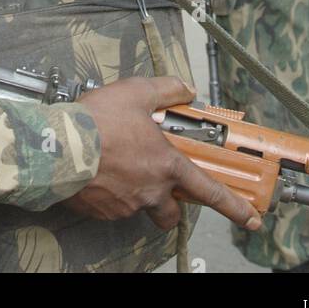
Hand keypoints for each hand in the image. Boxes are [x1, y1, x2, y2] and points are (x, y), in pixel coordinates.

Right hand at [67, 77, 261, 231]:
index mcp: (166, 165)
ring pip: (140, 206)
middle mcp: (151, 190)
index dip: (234, 207)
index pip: (209, 191)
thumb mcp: (136, 92)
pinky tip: (98, 171)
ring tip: (115, 165)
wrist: (57, 147)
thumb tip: (185, 88)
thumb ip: (166, 89)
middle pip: (171, 213)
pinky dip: (111, 193)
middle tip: (157, 185)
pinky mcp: (102, 211)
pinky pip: (114, 206)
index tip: (251, 219)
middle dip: (169, 204)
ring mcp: (126, 205)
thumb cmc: (96, 121)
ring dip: (135, 191)